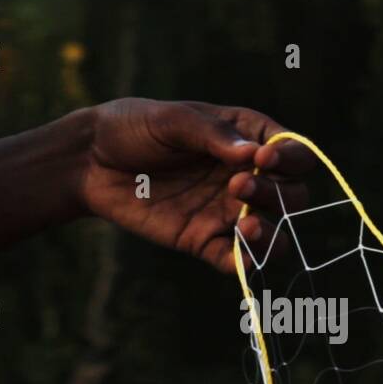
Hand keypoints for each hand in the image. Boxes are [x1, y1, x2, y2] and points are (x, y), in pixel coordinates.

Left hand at [71, 98, 312, 272]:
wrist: (89, 162)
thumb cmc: (132, 128)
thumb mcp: (172, 120)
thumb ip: (212, 135)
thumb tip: (256, 155)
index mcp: (247, 139)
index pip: (293, 153)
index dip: (292, 159)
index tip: (266, 159)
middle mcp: (245, 176)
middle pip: (291, 196)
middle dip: (277, 194)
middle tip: (238, 184)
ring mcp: (226, 211)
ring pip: (273, 234)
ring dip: (272, 234)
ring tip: (247, 224)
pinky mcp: (204, 241)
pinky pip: (236, 260)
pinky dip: (246, 264)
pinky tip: (240, 254)